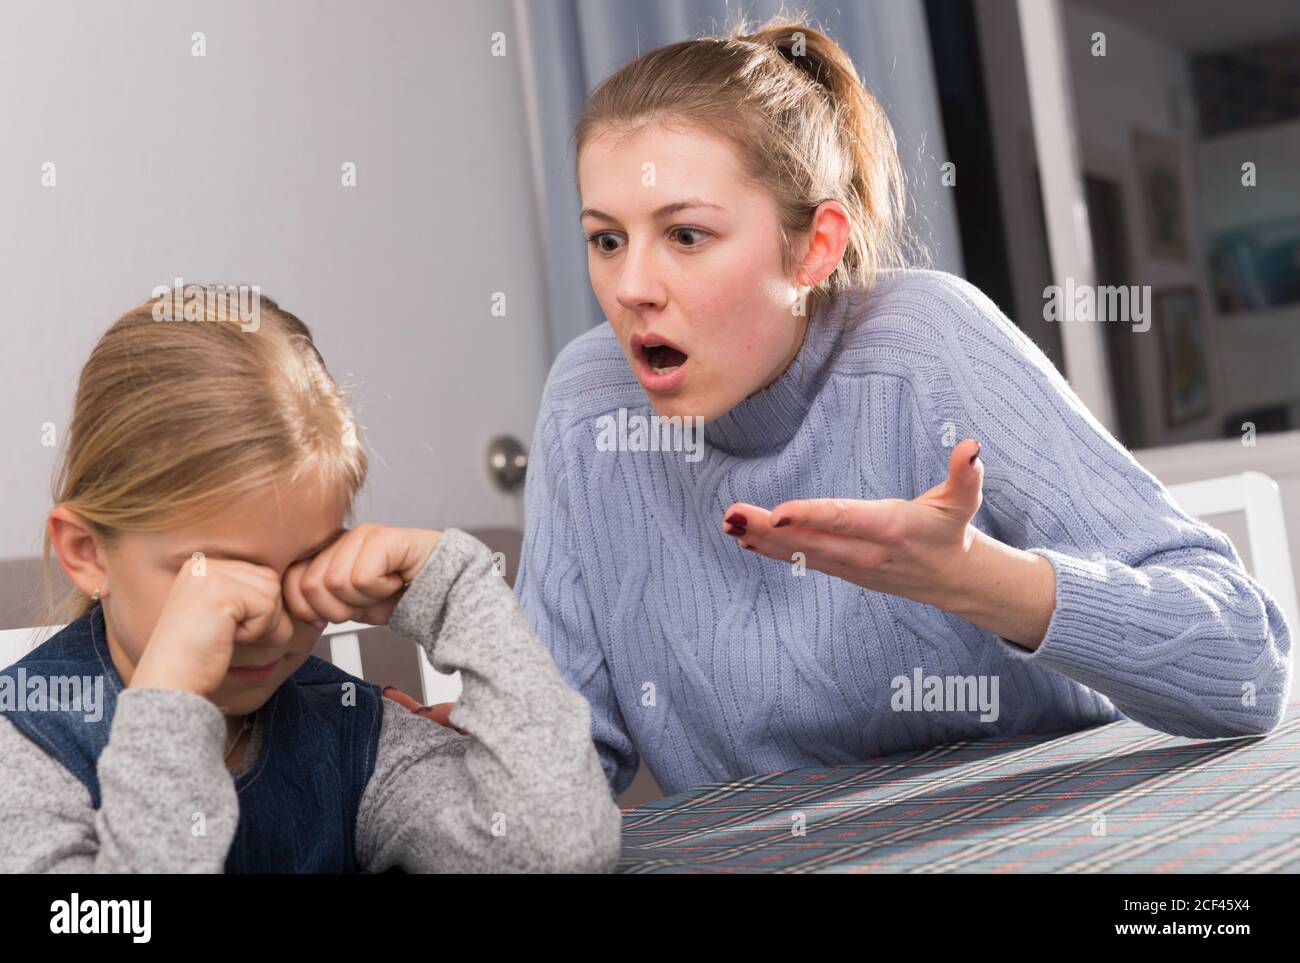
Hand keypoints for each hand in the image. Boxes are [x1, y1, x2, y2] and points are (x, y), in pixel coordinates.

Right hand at [131, 558, 293, 696]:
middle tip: (229, 635)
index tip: (228, 629)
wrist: (170, 683)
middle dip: (263, 616)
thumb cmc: (199, 657)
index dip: (258, 610)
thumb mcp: (225, 616)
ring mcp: (209, 574)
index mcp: (202, 566)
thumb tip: (295, 590)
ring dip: (261, 624)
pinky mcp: (219, 591)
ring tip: (226, 635)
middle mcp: (203, 564)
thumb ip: (249, 594)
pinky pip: (267, 608)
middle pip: (270, 581)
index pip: (259, 576)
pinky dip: (256, 631)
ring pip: (273, 593)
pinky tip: (226, 638)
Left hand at [281, 524, 441, 626]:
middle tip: (365, 602)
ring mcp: (360, 534)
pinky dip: (381, 590)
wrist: (440, 590)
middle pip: (311, 586)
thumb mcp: (349, 607)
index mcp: (324, 553)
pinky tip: (395, 580)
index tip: (334, 616)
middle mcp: (339, 539)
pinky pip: (363, 578)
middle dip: (338, 609)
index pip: (290, 582)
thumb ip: (320, 605)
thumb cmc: (396, 595)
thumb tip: (300, 613)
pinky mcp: (382, 537)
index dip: (308, 610)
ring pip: (336, 583)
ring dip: (363, 599)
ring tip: (383, 589)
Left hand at [721, 439, 983, 608]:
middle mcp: (866, 551)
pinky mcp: (842, 570)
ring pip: (801, 554)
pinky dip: (772, 551)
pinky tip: (744, 539)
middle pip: (812, 541)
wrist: (954, 581)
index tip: (780, 513)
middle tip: (733, 515)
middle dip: (771, 529)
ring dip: (762, 539)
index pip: (846, 520)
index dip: (812, 516)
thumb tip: (972, 447)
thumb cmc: (952, 530)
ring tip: (729, 524)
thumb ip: (966, 475)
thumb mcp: (963, 502)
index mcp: (892, 528)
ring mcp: (851, 566)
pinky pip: (802, 560)